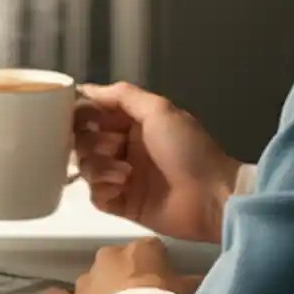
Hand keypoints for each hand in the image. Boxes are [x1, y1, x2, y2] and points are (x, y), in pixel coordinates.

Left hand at [43, 237, 204, 293]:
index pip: (150, 248)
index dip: (157, 263)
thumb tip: (203, 279)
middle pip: (118, 261)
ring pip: (93, 280)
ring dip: (102, 290)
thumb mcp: (189, 291)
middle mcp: (108, 258)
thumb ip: (193, 281)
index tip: (164, 277)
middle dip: (127, 275)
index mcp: (139, 250)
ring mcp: (86, 281)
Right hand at [74, 82, 242, 243]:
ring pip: (86, 166)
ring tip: (124, 172)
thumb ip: (122, 95)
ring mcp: (121, 176)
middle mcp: (124, 147)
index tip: (81, 119)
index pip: (92, 114)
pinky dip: (103, 188)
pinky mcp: (121, 203)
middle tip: (112, 147)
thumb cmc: (189, 150)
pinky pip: (95, 194)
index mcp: (132, 123)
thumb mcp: (159, 110)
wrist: (212, 197)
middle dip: (89, 142)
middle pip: (83, 140)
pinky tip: (122, 185)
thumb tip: (86, 89)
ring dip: (99, 166)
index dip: (82, 115)